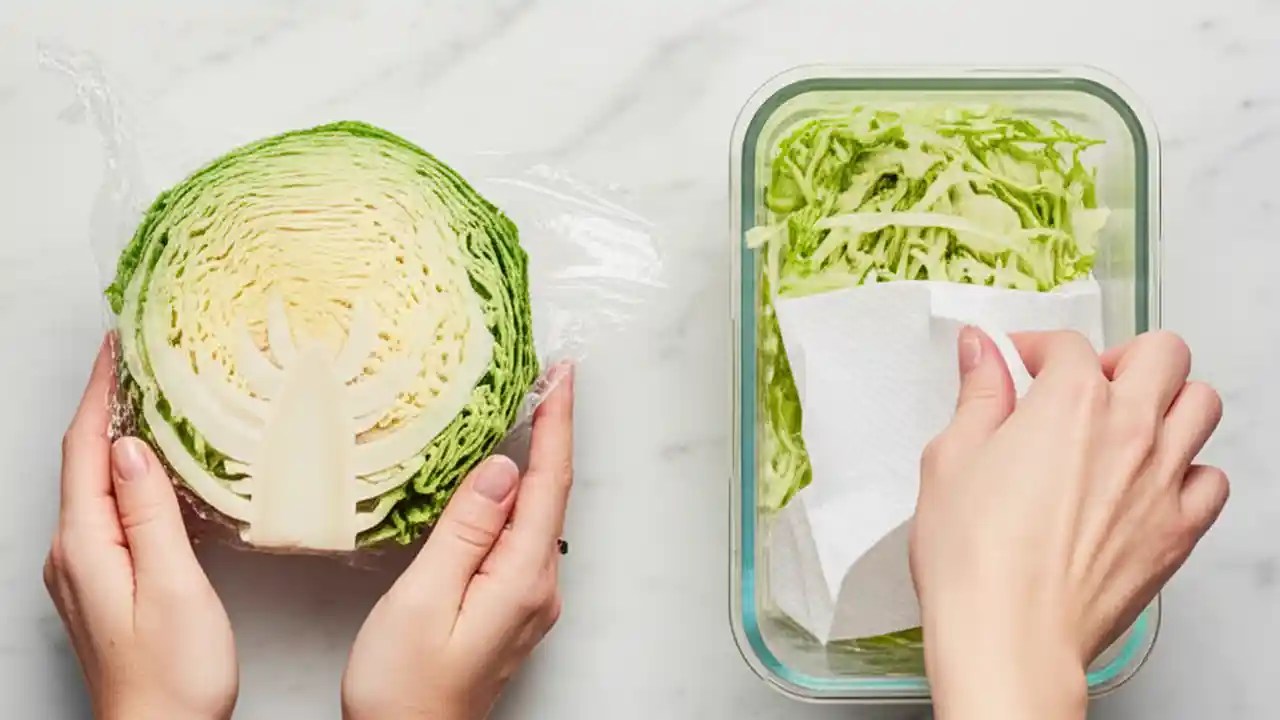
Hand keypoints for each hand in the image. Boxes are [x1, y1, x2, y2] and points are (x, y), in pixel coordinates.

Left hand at [44, 336, 238, 719]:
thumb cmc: (174, 674)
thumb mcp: (172, 585)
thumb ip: (149, 513)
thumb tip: (133, 449)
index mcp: (87, 546)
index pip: (84, 450)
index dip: (97, 394)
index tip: (113, 347)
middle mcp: (74, 554)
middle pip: (82, 461)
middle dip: (104, 405)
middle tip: (134, 360)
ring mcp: (85, 571)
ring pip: (95, 485)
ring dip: (115, 438)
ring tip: (146, 401)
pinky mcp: (104, 584)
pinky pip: (108, 512)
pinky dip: (125, 476)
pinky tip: (151, 471)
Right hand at [342, 365, 574, 719]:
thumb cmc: (403, 687)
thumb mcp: (423, 599)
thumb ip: (466, 531)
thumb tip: (503, 470)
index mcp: (522, 578)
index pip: (549, 483)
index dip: (557, 424)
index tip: (563, 375)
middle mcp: (539, 588)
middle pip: (553, 494)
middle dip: (552, 433)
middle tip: (548, 379)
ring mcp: (528, 600)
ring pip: (539, 515)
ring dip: (538, 462)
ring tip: (530, 412)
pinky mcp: (511, 608)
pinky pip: (523, 537)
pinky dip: (519, 497)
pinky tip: (504, 481)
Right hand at [910, 329, 1226, 719]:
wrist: (1010, 634)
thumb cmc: (974, 556)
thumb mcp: (950, 459)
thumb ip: (977, 395)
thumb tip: (981, 351)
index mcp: (1070, 401)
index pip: (1068, 345)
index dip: (1037, 348)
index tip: (1018, 365)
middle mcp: (1130, 429)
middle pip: (1163, 354)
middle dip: (1123, 356)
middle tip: (1087, 382)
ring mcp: (1163, 480)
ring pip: (1202, 404)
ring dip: (1169, 401)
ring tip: (1129, 421)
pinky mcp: (1180, 530)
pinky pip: (1213, 479)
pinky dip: (1189, 469)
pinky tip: (1152, 481)